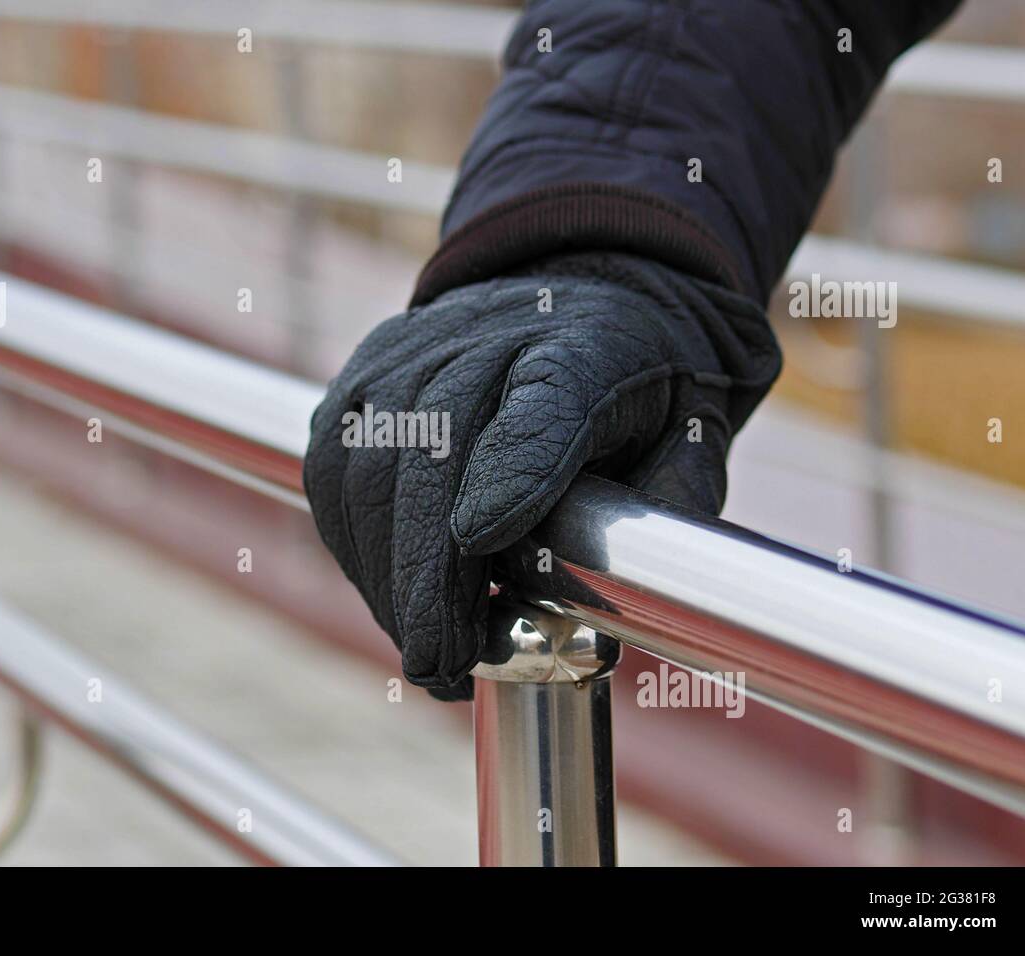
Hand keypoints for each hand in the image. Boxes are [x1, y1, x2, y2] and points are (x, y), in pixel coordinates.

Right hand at [304, 254, 779, 698]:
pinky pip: (334, 469)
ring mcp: (407, 354)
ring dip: (384, 578)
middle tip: (442, 666)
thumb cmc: (634, 382)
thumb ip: (673, 498)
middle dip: (425, 580)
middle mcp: (483, 337)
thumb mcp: (691, 430)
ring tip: (424, 647)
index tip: (484, 547)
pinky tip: (390, 594)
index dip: (511, 472)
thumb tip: (637, 592)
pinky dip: (354, 546)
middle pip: (430, 457)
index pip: (546, 403)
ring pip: (365, 473)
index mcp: (586, 348)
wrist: (573, 292)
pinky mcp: (361, 379)